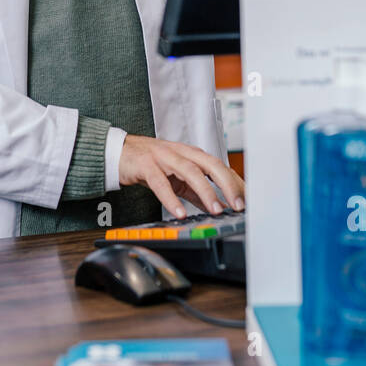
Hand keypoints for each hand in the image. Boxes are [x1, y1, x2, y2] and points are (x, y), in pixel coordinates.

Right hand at [118, 134, 245, 220]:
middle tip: (239, 204)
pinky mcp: (146, 166)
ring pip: (190, 171)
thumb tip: (216, 207)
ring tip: (216, 210)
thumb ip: (195, 192)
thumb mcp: (176, 177)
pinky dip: (171, 199)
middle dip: (228, 185)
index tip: (247, 200)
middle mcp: (181, 153)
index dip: (235, 182)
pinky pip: (161, 183)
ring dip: (205, 191)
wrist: (118, 152)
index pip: (220, 167)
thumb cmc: (149, 163)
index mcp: (191, 155)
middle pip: (211, 165)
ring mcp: (164, 157)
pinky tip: (180, 213)